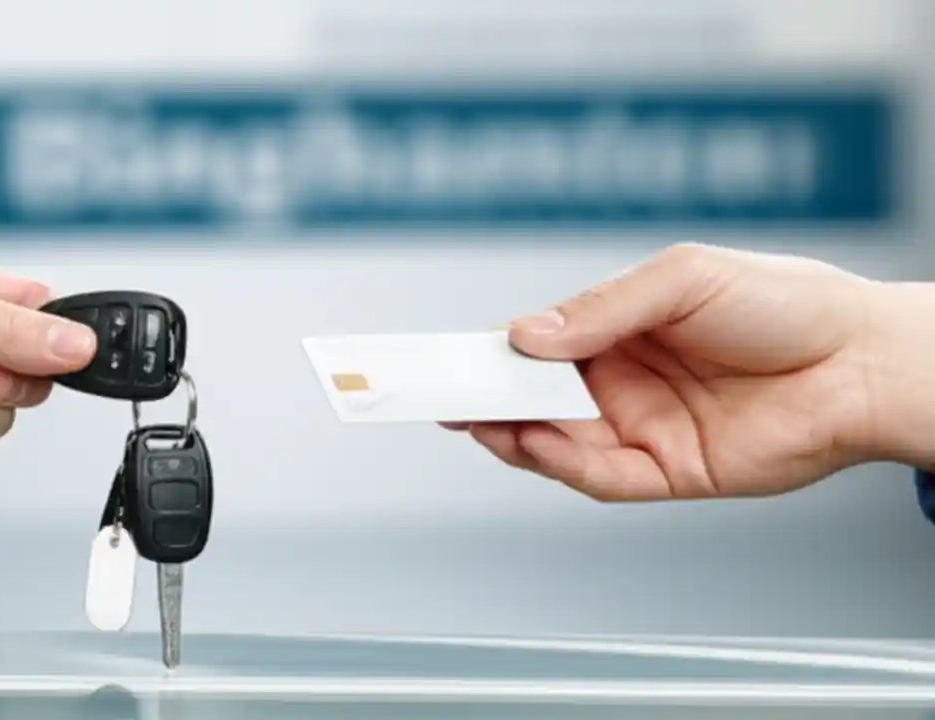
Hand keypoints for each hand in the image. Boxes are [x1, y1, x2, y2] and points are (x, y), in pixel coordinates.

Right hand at [449, 243, 934, 500]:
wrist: (863, 359)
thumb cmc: (784, 303)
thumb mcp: (681, 279)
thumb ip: (601, 309)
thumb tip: (523, 335)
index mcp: (615, 330)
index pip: (532, 346)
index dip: (484, 352)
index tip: (435, 356)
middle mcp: (619, 383)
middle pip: (531, 398)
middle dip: (480, 398)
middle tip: (432, 394)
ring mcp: (639, 429)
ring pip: (553, 442)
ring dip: (508, 432)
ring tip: (470, 418)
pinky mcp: (667, 472)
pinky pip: (599, 476)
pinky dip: (558, 462)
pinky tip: (530, 440)